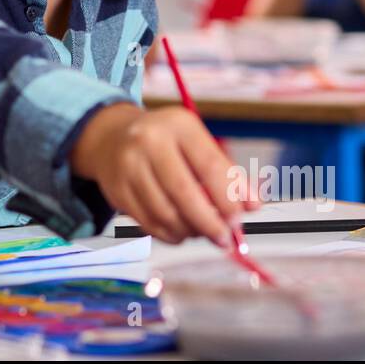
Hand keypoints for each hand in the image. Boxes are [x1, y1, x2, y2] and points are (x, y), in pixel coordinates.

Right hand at [72, 103, 258, 245]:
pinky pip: (149, 224)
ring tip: (201, 232)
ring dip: (190, 231)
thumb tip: (253, 205)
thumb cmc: (165, 141)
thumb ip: (226, 172)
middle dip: (209, 222)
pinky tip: (181, 232)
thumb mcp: (196, 142)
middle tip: (224, 238)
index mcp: (178, 125)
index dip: (228, 197)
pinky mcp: (117, 191)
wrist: (111, 137)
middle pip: (184, 193)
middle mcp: (150, 142)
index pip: (209, 165)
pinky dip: (170, 235)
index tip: (240, 218)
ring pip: (165, 213)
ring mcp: (129, 167)